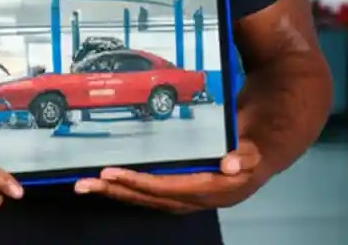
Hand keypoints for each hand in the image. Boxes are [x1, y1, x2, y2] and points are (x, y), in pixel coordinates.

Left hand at [73, 139, 268, 213]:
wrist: (263, 153)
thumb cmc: (254, 148)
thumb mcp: (254, 150)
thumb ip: (244, 157)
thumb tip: (230, 166)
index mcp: (213, 191)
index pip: (169, 189)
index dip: (140, 184)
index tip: (112, 175)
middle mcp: (197, 199)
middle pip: (150, 199)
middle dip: (116, 192)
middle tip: (84, 184)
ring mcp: (188, 197)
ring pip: (146, 199)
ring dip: (116, 192)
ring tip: (85, 185)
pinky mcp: (181, 191)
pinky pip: (150, 195)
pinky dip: (128, 189)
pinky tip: (108, 184)